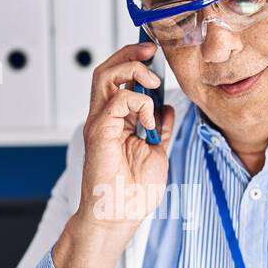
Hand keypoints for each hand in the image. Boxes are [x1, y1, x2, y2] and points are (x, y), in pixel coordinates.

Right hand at [53, 42, 176, 267]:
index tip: (156, 54)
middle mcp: (104, 118)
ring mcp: (100, 123)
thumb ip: (161, 129)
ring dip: (132, 70)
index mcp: (116, 121)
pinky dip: (138, 102)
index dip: (134, 61)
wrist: (119, 217)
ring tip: (152, 82)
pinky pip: (117, 100)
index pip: (119, 78)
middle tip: (152, 50)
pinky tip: (148, 121)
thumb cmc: (132, 193)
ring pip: (106, 76)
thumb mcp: (157, 153)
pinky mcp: (100, 132)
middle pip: (107, 69)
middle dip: (131, 53)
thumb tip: (167, 108)